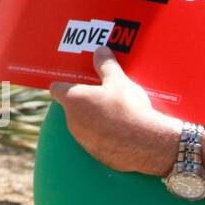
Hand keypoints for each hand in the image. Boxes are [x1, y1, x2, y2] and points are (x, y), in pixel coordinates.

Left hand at [50, 45, 180, 175]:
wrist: (147, 143)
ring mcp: (82, 139)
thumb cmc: (128, 108)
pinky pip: (95, 140)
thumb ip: (106, 65)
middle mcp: (71, 120)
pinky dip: (103, 135)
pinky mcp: (95, 153)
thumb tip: (100, 51)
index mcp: (73, 100)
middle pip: (71, 106)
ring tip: (116, 113)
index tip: (76, 82)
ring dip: (93, 119)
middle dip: (84, 101)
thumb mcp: (119, 81)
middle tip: (102, 95)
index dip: (65, 84)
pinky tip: (122, 131)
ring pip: (83, 124)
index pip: (56, 89)